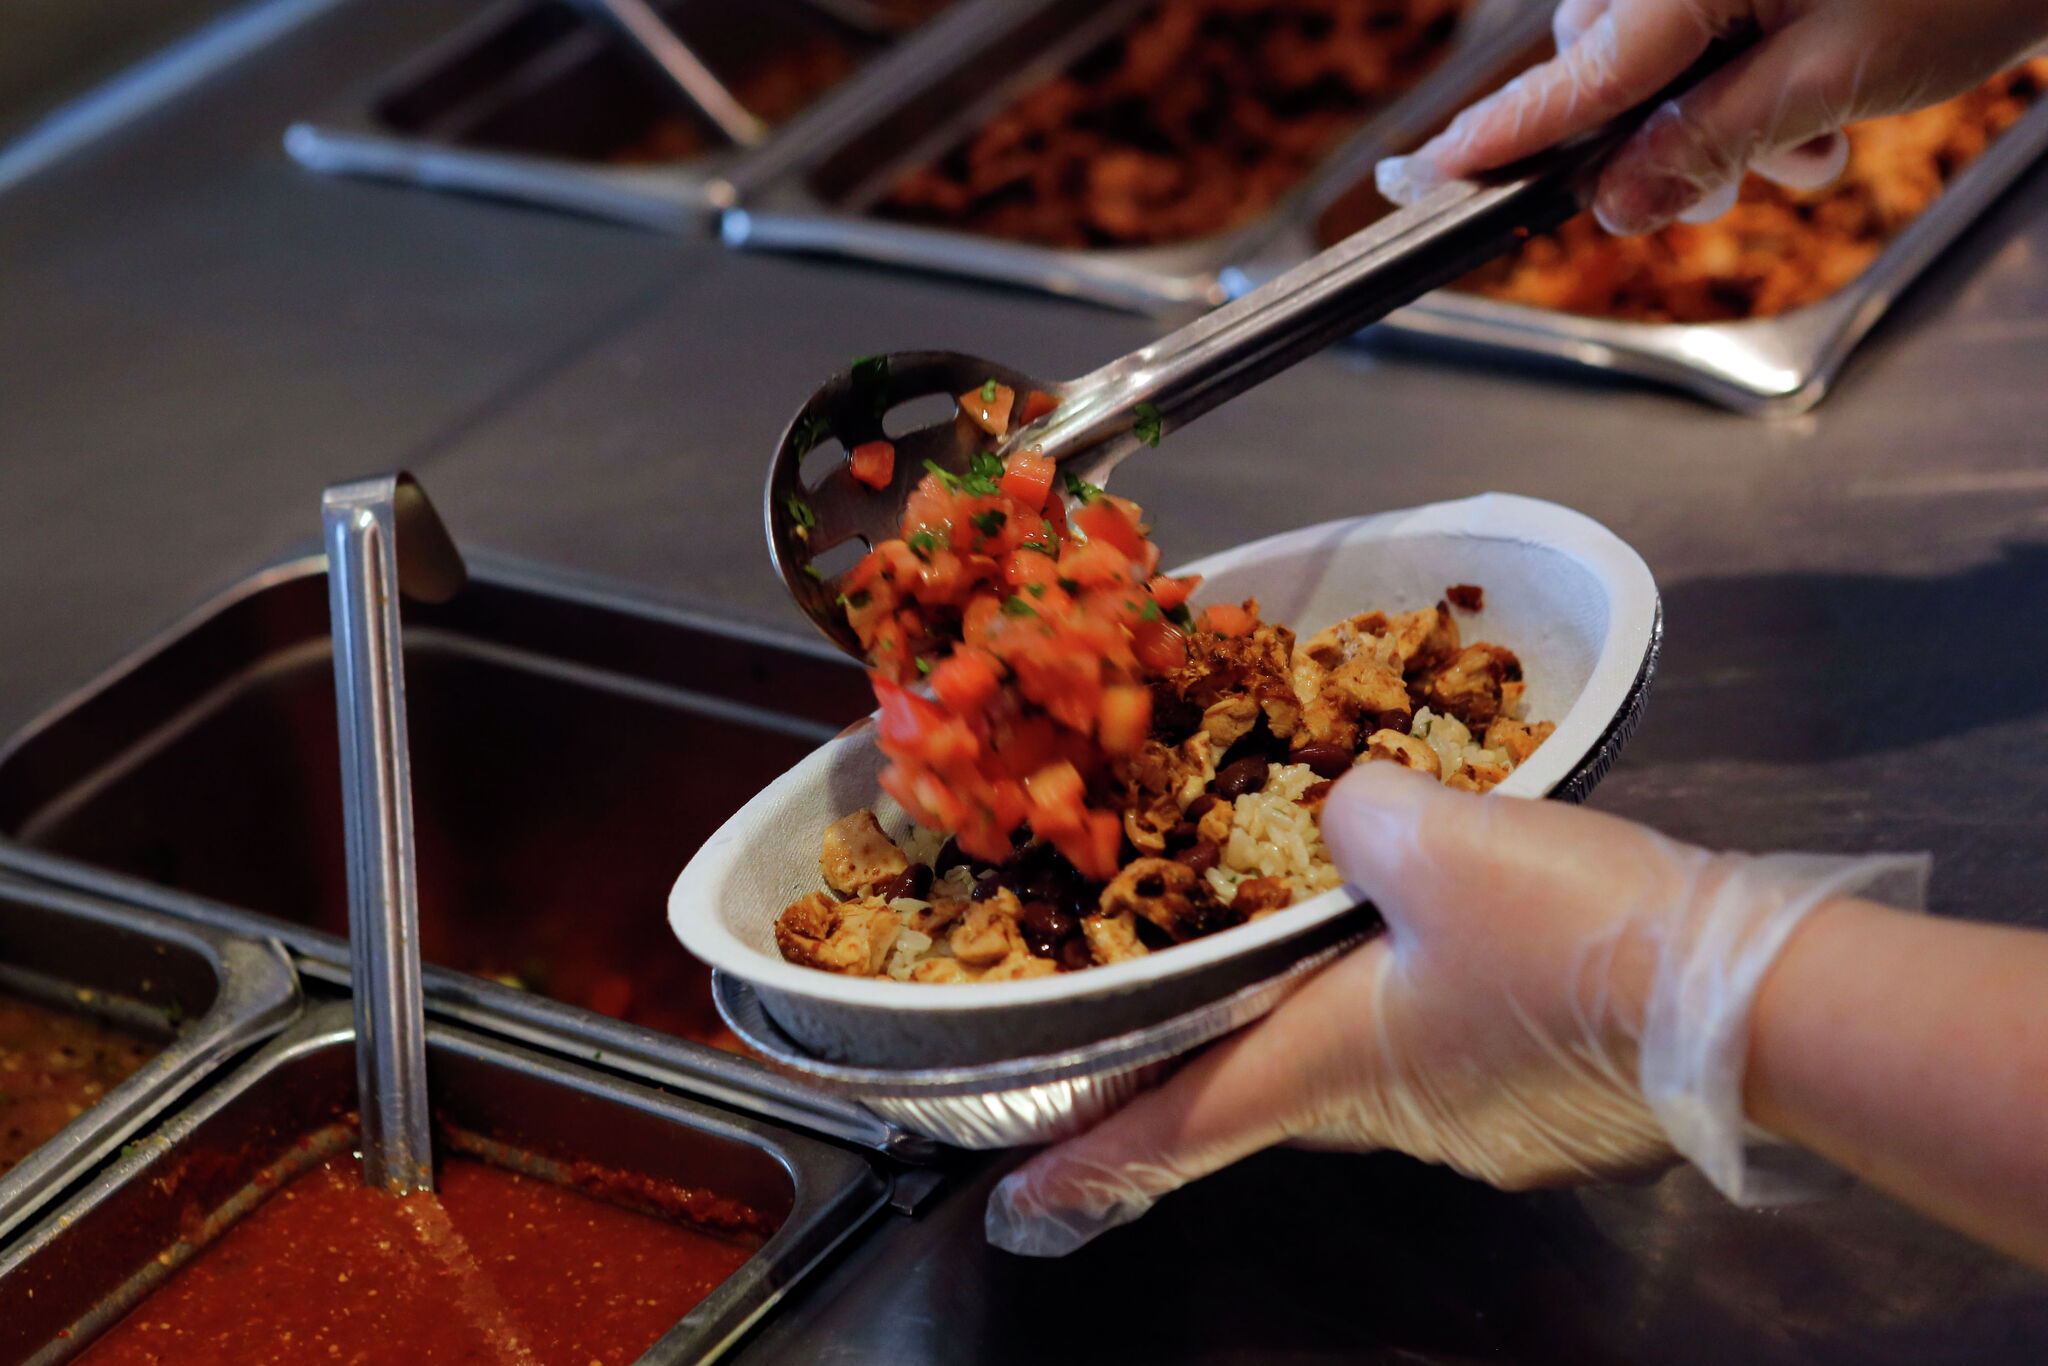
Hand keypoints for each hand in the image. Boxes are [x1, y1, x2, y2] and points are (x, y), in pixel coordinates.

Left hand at [986, 764, 1925, 1256]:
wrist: (1754, 1002)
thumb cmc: (1575, 932)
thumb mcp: (1438, 833)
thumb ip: (1357, 814)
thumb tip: (1348, 812)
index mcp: (1337, 1068)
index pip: (1182, 1125)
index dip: (1094, 1160)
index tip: (1017, 1204)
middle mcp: (1399, 1121)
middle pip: (1280, 1087)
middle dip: (1237, 1046)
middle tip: (1203, 995)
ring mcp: (1486, 1133)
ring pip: (1380, 1067)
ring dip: (1358, 1008)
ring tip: (1368, 935)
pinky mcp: (1557, 1116)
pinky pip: (1467, 1057)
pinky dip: (1451, 1003)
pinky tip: (1489, 946)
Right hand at [1374, 0, 2047, 233]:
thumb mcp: (1834, 77)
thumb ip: (1707, 142)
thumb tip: (1611, 202)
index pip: (1570, 75)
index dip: (1493, 137)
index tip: (1418, 177)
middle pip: (1606, 67)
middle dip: (1650, 145)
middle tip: (1723, 192)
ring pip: (1659, 56)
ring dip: (1711, 121)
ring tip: (1805, 143)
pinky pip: (1707, 25)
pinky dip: (1745, 79)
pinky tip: (1814, 106)